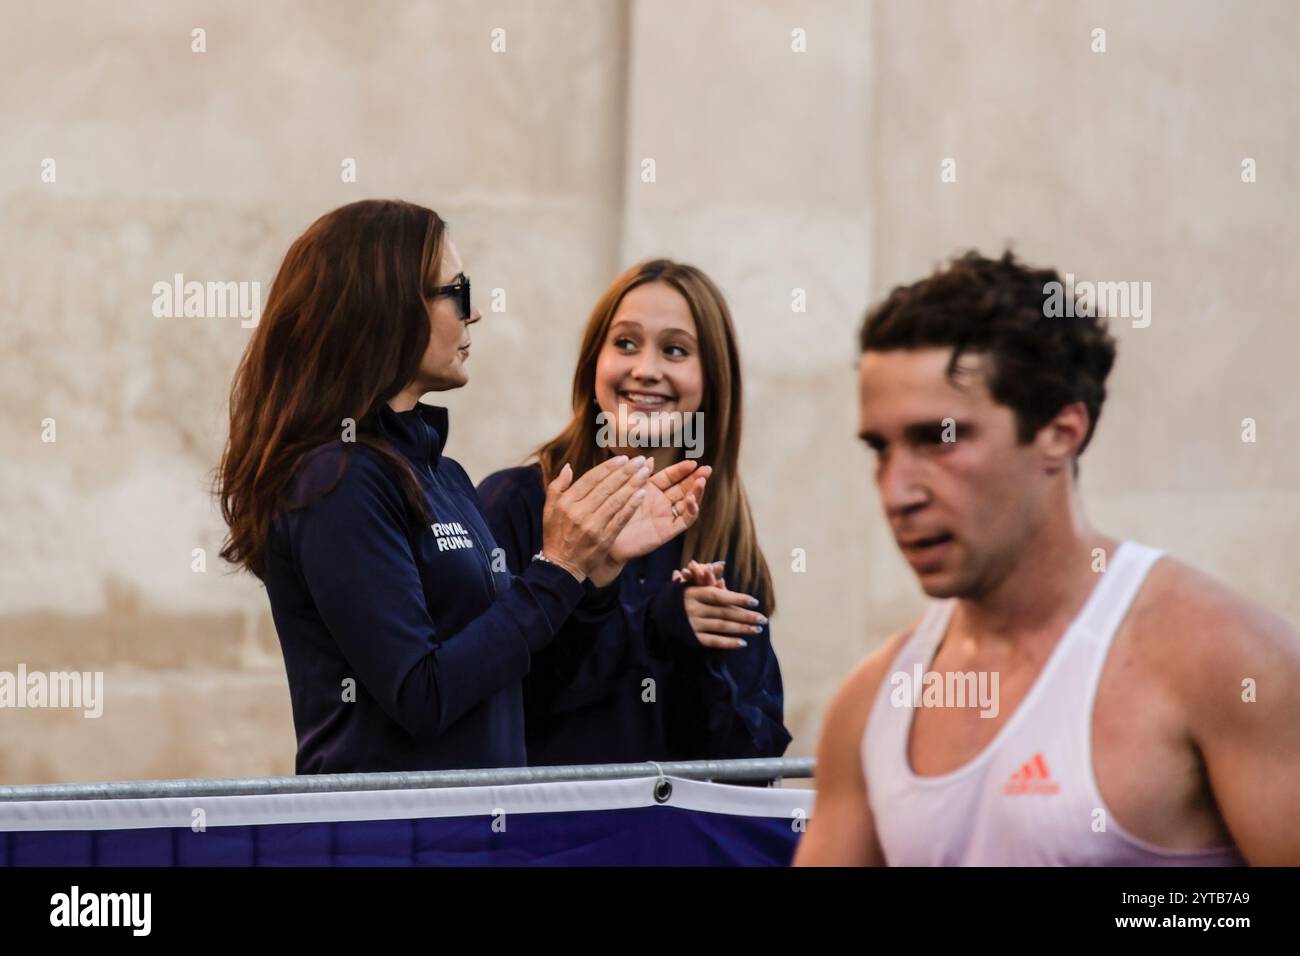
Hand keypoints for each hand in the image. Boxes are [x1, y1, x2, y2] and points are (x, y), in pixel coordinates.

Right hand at [539, 456, 650, 581]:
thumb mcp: (549, 509)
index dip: (608, 468)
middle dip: (625, 472)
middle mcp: (579, 513)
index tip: (623, 458)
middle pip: (606, 488)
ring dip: (632, 485)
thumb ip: (557, 486)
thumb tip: (568, 467)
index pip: (590, 479)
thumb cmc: (555, 535)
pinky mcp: (604, 540)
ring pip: (616, 501)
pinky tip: (642, 494)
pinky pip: (620, 519)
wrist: (561, 567)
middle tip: (640, 461)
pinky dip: (631, 506)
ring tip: (645, 473)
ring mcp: (592, 527)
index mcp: (566, 503)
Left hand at [608, 460, 710, 564]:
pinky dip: (692, 510)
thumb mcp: (626, 491)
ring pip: (688, 502)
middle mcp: (661, 502)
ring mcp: (666, 516)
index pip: (670, 476)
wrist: (607, 541)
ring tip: (702, 481)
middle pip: (683, 487)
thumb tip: (649, 458)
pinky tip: (692, 500)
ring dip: (697, 492)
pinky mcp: (668, 531)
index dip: (681, 469)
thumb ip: (639, 476)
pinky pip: (685, 520)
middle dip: (696, 478)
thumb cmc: (612, 515)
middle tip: (707, 469)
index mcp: (651, 490)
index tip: (692, 462)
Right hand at [673, 560, 766, 649]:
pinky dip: (728, 643)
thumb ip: (706, 576)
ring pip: (721, 627)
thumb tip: (722, 564)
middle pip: (724, 613)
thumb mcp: (689, 584)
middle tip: (763, 619)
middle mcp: (692, 609)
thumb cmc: (679, 597)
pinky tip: (742, 643)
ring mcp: (692, 624)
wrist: (656, 618)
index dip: (737, 598)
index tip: (755, 601)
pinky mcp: (692, 638)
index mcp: (692, 593)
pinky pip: (713, 641)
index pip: (718, 595)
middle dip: (745, 616)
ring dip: (741, 629)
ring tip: (757, 629)